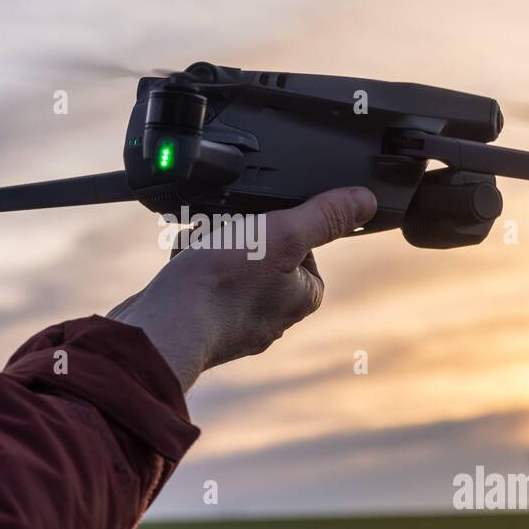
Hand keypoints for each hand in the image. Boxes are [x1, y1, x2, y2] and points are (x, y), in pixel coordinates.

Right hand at [107, 187, 377, 391]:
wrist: (164, 326)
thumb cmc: (223, 284)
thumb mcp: (284, 233)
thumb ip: (325, 216)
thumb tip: (364, 201)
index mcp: (302, 297)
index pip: (307, 249)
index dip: (284, 225)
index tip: (263, 218)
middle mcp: (273, 316)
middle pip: (265, 255)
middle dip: (241, 234)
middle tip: (225, 228)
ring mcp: (235, 324)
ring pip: (229, 269)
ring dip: (212, 246)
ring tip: (200, 242)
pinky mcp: (201, 325)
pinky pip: (200, 284)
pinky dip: (190, 267)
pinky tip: (180, 261)